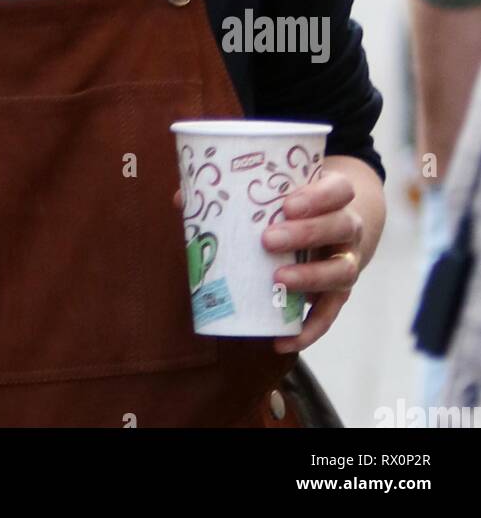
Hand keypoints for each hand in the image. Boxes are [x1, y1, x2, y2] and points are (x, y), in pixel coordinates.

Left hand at [172, 169, 363, 351]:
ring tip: (277, 279)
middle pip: (341, 226)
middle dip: (306, 233)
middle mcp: (347, 227)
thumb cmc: (291, 207)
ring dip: (311, 277)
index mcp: (332, 195)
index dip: (317, 196)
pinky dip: (309, 329)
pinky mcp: (339, 294)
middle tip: (267, 240)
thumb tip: (182, 200)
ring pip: (342, 270)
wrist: (329, 228)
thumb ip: (232, 193)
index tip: (286, 204)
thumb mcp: (274, 192)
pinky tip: (282, 339)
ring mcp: (346, 261)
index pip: (339, 189)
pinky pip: (330, 315)